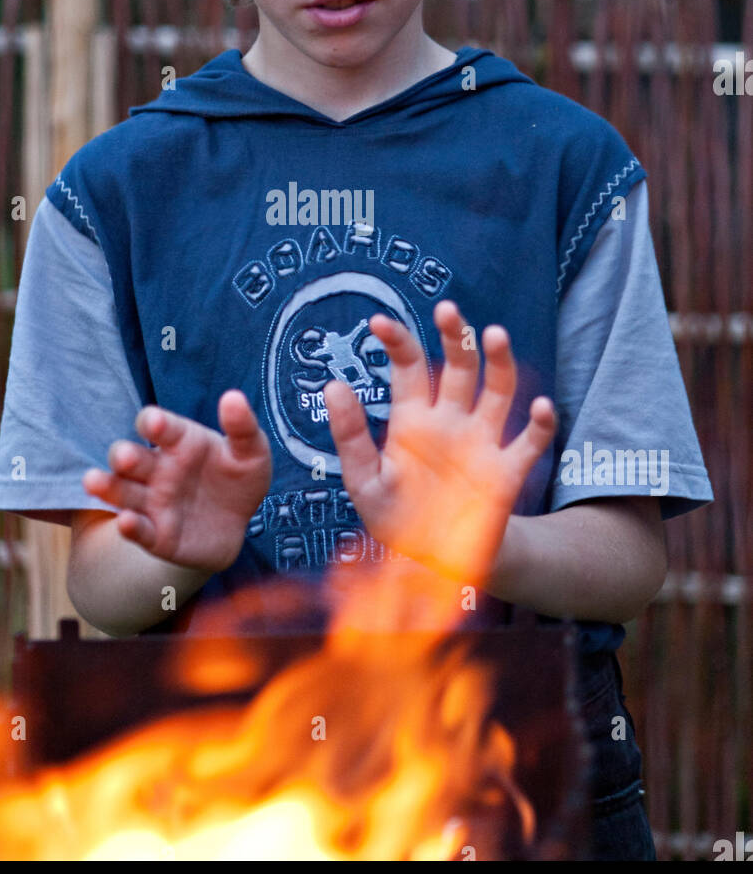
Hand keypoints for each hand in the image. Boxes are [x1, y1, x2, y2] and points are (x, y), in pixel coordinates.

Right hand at [82, 391, 271, 571]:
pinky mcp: (155, 535)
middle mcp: (157, 469)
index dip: (153, 423)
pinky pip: (138, 530)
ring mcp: (152, 502)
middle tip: (125, 458)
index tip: (153, 424)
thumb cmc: (238, 479)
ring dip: (107, 486)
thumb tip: (234, 397)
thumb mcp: (251, 452)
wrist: (235, 526)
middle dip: (123, 455)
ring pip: (122, 491)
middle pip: (129, 457)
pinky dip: (130, 526)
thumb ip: (243, 427)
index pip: (157, 425)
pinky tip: (126, 522)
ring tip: (93, 482)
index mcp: (178, 441)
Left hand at [322, 300, 555, 585]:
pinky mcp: (506, 472)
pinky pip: (529, 443)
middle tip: (447, 310)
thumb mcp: (363, 479)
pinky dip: (540, 425)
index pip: (409, 366)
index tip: (378, 323)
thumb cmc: (395, 515)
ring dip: (499, 362)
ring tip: (494, 334)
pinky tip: (541, 407)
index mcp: (412, 418)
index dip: (398, 341)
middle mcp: (450, 420)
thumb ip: (351, 434)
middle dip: (454, 335)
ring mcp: (481, 442)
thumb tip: (333, 385)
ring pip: (498, 390)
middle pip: (458, 365)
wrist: (432, 563)